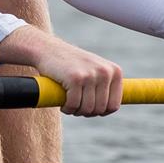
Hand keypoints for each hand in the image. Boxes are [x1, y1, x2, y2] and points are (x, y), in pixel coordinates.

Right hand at [0, 25, 121, 115]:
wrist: (48, 49)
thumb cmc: (72, 64)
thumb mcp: (95, 70)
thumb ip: (107, 86)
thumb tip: (111, 109)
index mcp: (114, 72)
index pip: (114, 106)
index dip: (100, 112)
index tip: (88, 108)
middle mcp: (105, 72)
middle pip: (100, 109)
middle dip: (86, 112)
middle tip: (75, 105)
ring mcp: (90, 75)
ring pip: (87, 109)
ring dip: (76, 111)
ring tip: (69, 104)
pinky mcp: (75, 78)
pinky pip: (74, 105)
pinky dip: (67, 108)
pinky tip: (63, 103)